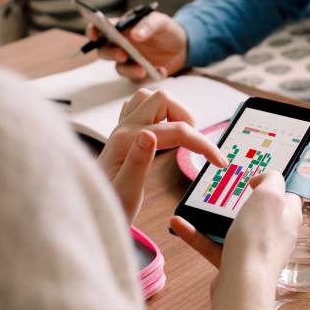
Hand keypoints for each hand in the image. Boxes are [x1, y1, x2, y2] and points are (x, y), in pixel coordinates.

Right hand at [90, 11, 188, 81]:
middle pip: (104, 51)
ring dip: (129, 69)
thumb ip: (148, 25)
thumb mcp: (160, 22)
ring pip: (119, 68)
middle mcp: (119, 46)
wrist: (183, 47)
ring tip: (143, 69)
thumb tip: (134, 34)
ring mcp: (128, 61)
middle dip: (110, 54)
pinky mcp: (137, 74)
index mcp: (121, 28)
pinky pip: (137, 78)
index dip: (93, 31)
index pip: (100, 29)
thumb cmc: (166, 30)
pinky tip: (162, 70)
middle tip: (123, 55)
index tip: (95, 35)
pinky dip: (148, 75)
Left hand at [99, 88, 226, 222]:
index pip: (176, 131)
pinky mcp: (124, 133)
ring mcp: (122, 128)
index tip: (219, 161)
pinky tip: (163, 133)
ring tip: (181, 137)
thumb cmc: (111, 206)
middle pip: (163, 99)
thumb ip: (138, 161)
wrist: (90, 212)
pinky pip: (142, 107)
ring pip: (152, 98)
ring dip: (172, 112)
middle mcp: (123, 129)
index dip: (202, 143)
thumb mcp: (127, 192)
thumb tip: (149, 134)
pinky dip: (159, 114)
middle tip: (195, 146)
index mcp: (127, 142)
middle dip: (186, 119)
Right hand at [170, 172, 301, 280]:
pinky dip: (197, 235)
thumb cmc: (259, 238)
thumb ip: (272, 180)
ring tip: (197, 205)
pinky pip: (214, 246)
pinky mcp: (234, 266)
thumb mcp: (270, 196)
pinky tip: (177, 224)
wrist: (242, 284)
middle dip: (243, 201)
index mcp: (289, 218)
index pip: (289, 198)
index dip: (275, 186)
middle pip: (262, 213)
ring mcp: (255, 252)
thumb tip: (263, 181)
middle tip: (225, 190)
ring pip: (234, 230)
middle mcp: (276, 236)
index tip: (254, 180)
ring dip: (214, 217)